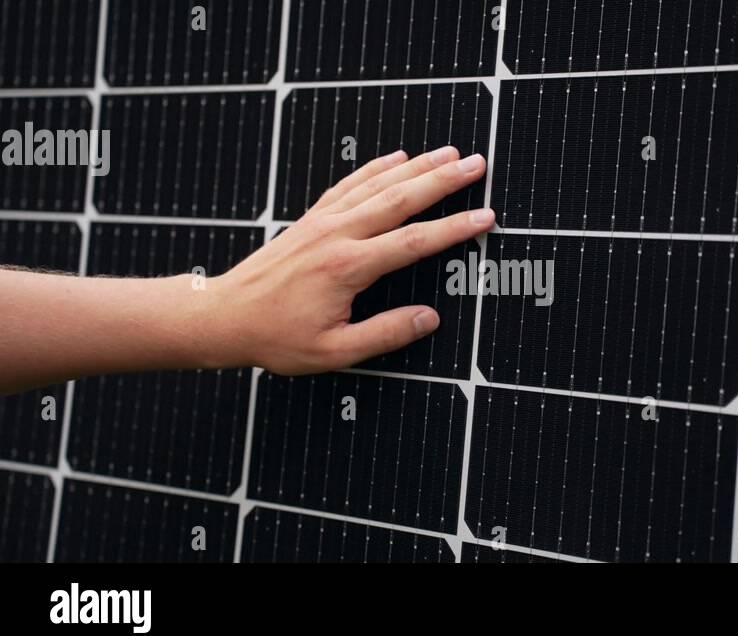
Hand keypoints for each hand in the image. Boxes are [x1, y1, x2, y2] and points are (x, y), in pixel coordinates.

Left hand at [208, 146, 493, 375]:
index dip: (454, 228)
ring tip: (449, 153)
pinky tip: (396, 157)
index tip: (484, 217)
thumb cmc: (275, 338)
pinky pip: (350, 183)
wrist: (223, 316)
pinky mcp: (311, 218)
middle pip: (401, 198)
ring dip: (417, 166)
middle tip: (476, 165)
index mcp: (348, 267)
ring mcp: (323, 221)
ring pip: (378, 184)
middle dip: (443, 180)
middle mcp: (338, 234)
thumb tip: (429, 319)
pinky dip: (375, 167)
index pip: (415, 242)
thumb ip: (385, 334)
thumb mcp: (333, 351)